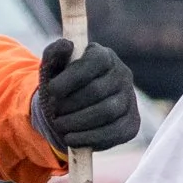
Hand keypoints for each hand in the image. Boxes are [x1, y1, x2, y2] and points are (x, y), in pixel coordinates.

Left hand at [31, 34, 140, 153]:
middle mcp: (123, 74)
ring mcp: (130, 99)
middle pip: (97, 91)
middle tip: (53, 113)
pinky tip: (71, 138)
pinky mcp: (132, 123)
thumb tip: (67, 45)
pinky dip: (90, 138)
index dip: (71, 78)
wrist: (72, 110)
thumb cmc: (62, 85)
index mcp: (104, 56)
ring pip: (107, 112)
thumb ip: (54, 53)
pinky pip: (114, 132)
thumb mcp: (53, 68)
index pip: (93, 63)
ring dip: (78, 122)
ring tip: (60, 125)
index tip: (51, 90)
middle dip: (70, 104)